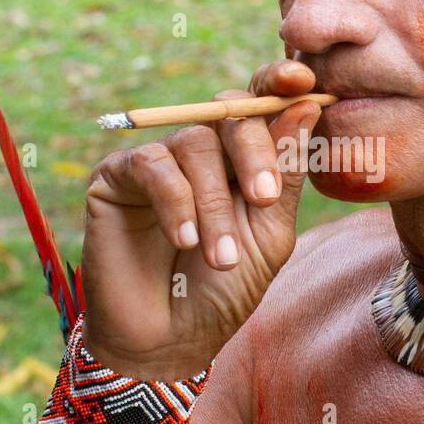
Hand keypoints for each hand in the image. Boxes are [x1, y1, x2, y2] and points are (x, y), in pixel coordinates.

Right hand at [80, 60, 318, 379]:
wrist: (169, 341)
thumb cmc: (224, 290)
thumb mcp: (270, 233)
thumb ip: (286, 171)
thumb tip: (306, 104)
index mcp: (244, 158)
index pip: (262, 103)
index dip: (279, 82)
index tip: (303, 81)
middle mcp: (202, 152)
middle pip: (231, 112)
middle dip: (254, 152)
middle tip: (264, 200)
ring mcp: (160, 161)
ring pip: (195, 143)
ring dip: (214, 204)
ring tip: (220, 255)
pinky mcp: (117, 177)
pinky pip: (152, 165)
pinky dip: (175, 201)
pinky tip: (184, 239)